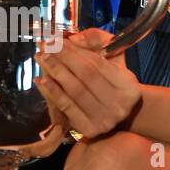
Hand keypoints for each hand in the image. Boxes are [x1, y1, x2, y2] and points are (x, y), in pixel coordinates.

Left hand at [34, 26, 143, 141]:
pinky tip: (41, 81)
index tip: (57, 40)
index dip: (75, 50)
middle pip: (86, 76)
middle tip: (44, 46)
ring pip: (75, 91)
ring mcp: (104, 120)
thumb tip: (73, 40)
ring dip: (54, 72)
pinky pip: (67, 107)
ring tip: (41, 58)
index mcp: (128, 87)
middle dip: (63, 58)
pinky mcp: (88, 130)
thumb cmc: (113, 82)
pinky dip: (52, 93)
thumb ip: (96, 41)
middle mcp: (119, 105)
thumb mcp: (113, 57)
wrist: (120, 115)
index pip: (97, 63)